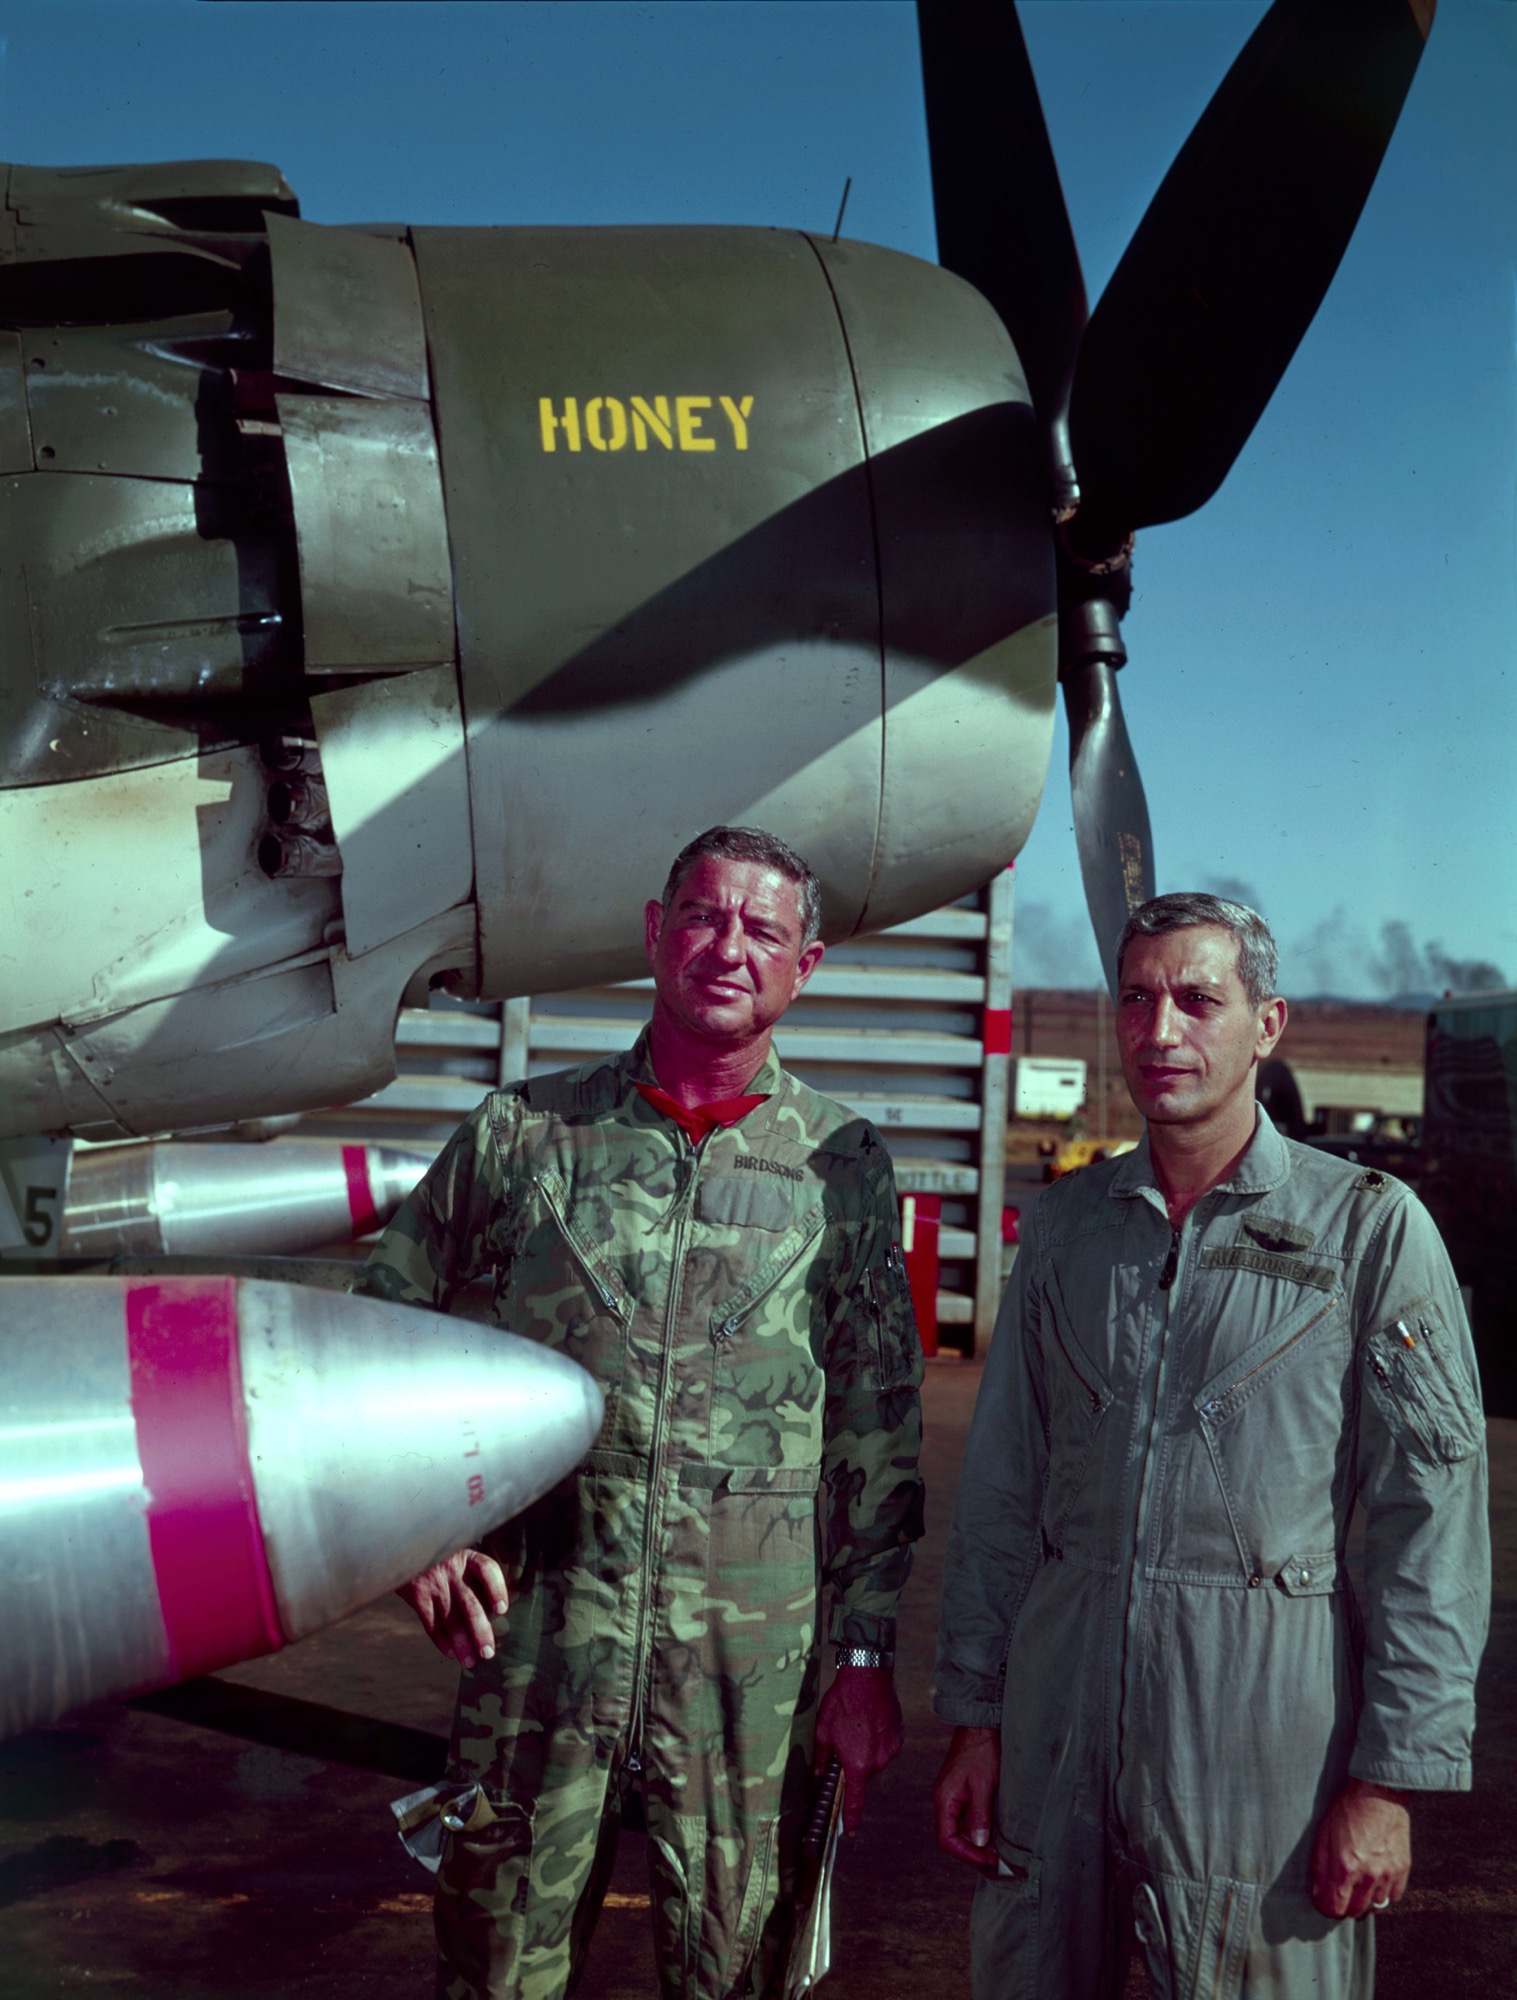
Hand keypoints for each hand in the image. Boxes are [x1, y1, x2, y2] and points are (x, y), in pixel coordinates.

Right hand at [398, 1548, 508, 1669]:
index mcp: (467, 1557)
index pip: (487, 1570)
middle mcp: (452, 1571)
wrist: (405, 1550)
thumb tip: (494, 1610)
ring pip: (451, 1620)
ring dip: (462, 1644)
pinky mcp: (418, 1596)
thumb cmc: (441, 1556)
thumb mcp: (458, 1554)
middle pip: (471, 1605)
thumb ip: (473, 1575)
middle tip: (488, 1653)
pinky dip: (441, 1641)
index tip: (503, 1609)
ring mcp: (434, 1584)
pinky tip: (451, 1654)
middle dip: (481, 1631)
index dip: (497, 1589)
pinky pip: (432, 1624)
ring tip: (470, 1661)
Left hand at [814, 1665, 903, 1835]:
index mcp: (857, 1765)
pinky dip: (877, 1740)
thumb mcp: (824, 1730)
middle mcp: (878, 1762)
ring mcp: (891, 1750)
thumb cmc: (843, 1702)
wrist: (868, 1676)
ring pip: (875, 1760)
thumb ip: (823, 1757)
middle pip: (863, 1774)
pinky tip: (870, 1722)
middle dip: (854, 1764)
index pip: (854, 1800)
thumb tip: (819, 1774)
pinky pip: (886, 1747)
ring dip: (866, 1750)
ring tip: (858, 1726)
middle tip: (845, 1741)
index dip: (851, 1818)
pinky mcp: (899, 1737)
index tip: (850, 1832)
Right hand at [934, 1725, 1000, 1869]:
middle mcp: (945, 1798)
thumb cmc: (982, 1750)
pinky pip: (966, 1816)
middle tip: (996, 1858)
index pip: (947, 1839)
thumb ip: (979, 1815)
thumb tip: (978, 1843)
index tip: (987, 1860)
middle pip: (952, 1836)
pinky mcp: (962, 1789)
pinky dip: (978, 1826)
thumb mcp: (984, 1785)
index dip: (966, 1854)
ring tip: (996, 1847)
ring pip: (960, 1827)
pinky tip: (993, 1830)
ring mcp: (953, 1794)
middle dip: (973, 1850)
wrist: (982, 1724)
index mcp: (945, 1798)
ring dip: (976, 1839)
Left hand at [1311, 1778, 1411, 1918]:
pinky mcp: (1403, 1869)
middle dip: (1343, 1906)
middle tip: (1339, 1893)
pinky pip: (1394, 1896)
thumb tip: (1318, 1892)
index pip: (1334, 1908)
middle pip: (1355, 1911)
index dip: (1325, 1906)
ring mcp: (1388, 1874)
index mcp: (1346, 1867)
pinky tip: (1375, 1881)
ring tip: (1357, 1886)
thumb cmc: (1348, 1811)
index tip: (1322, 1900)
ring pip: (1375, 1906)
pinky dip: (1383, 1893)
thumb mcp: (1323, 1834)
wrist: (1378, 1794)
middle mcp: (1369, 1876)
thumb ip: (1319, 1867)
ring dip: (1364, 1901)